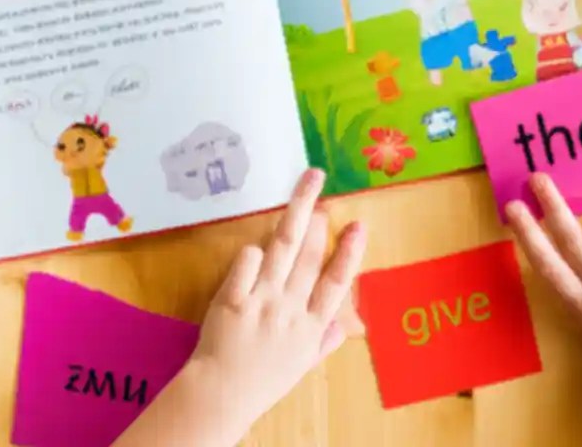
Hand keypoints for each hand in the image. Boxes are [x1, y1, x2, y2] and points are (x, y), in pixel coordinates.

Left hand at [115, 168, 366, 446]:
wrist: (222, 395)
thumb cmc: (263, 381)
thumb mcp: (303, 365)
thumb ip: (324, 341)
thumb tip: (344, 325)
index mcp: (312, 326)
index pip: (337, 282)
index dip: (349, 252)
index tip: (359, 225)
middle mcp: (291, 309)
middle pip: (309, 255)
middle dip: (318, 219)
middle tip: (324, 190)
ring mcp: (262, 301)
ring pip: (282, 248)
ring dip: (296, 215)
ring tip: (305, 188)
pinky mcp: (233, 298)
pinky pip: (246, 261)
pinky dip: (253, 251)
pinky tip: (256, 246)